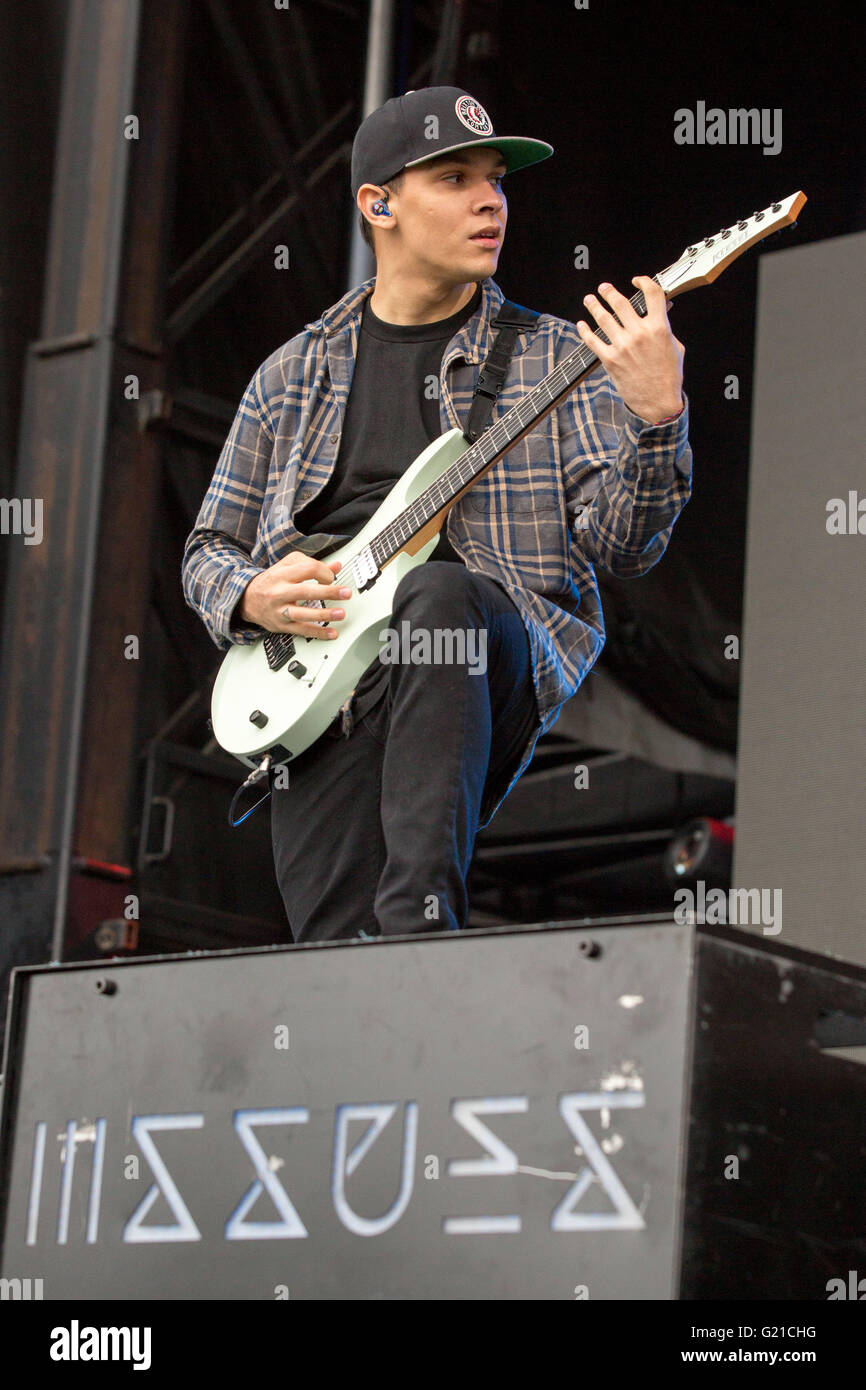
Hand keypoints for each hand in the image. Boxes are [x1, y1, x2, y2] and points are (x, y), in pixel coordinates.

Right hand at [237, 551, 351, 638]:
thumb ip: (311, 565)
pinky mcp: (281, 625)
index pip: (307, 569)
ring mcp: (280, 610)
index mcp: (282, 574)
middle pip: (305, 591)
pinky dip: (318, 633)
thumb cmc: (271, 581)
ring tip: (341, 614)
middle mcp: (279, 591)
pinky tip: (331, 633)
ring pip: (303, 613)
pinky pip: (301, 630)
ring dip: (324, 615)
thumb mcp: (287, 567)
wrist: (247, 599)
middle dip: (328, 592)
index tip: (331, 577)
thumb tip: (336, 567)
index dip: (323, 572)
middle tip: (346, 593)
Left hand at [576, 276, 683, 423]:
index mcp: (659, 328)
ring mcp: (623, 346)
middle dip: (609, 292)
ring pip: (603, 318)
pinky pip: (593, 341)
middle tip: (603, 288)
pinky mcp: (610, 360)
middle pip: (620, 303)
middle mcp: (639, 334)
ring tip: (589, 300)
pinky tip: (581, 325)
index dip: (643, 281)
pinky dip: (584, 331)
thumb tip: (659, 314)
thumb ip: (665, 328)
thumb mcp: (675, 347)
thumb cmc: (668, 376)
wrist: (658, 401)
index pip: (652, 293)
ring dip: (594, 306)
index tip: (636, 281)